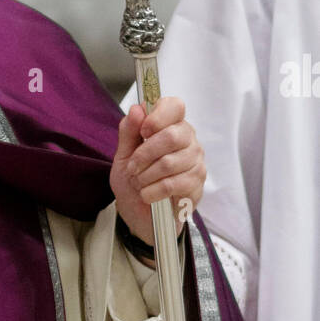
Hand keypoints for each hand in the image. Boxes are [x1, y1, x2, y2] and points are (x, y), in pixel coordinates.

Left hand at [110, 97, 205, 247]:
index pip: (174, 106)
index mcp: (171, 126)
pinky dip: (152, 191)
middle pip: (171, 136)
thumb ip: (129, 132)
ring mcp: (196, 162)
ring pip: (169, 162)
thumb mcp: (123, 156)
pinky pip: (172, 184)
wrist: (140, 214)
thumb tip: (137, 109)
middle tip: (133, 168)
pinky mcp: (197, 185)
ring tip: (139, 183)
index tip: (143, 130)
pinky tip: (147, 195)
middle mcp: (188, 140)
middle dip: (144, 154)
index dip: (158, 116)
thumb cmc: (135, 181)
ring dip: (145, 176)